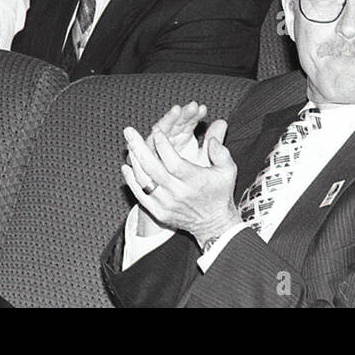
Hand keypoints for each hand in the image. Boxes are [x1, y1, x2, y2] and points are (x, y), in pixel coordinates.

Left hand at [128, 102, 209, 236]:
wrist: (214, 224)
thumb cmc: (220, 193)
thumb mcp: (227, 171)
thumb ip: (221, 152)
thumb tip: (212, 139)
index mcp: (194, 181)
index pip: (174, 162)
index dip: (163, 146)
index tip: (157, 132)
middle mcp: (178, 193)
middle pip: (153, 169)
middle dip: (139, 148)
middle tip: (129, 131)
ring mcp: (166, 204)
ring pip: (144, 181)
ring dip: (134, 161)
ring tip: (129, 144)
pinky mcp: (159, 212)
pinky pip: (140, 195)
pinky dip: (131, 181)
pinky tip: (127, 167)